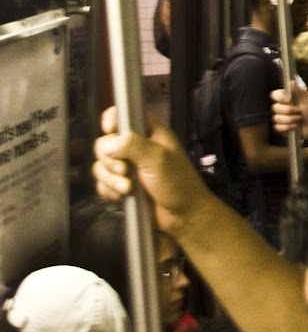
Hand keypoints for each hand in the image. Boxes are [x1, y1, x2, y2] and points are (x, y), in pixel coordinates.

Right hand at [93, 109, 204, 235]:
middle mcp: (136, 147)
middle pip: (105, 143)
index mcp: (149, 132)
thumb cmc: (177, 182)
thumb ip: (133, 145)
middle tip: (126, 171)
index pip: (124, 115)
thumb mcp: (158, 158)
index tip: (108, 130)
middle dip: (110, 159)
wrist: (182, 215)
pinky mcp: (121, 186)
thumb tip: (107, 144)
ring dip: (110, 178)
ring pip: (101, 165)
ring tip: (128, 188)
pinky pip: (102, 183)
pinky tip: (121, 196)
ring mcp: (127, 167)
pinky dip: (108, 189)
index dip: (112, 119)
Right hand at [271, 85, 307, 141]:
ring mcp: (279, 118)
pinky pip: (277, 127)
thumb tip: (291, 81)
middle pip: (274, 107)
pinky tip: (295, 127)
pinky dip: (287, 127)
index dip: (279, 98)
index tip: (288, 101)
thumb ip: (299, 92)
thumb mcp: (307, 101)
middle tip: (299, 112)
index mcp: (286, 98)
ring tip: (299, 120)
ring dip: (290, 120)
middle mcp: (281, 107)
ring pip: (276, 118)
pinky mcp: (280, 128)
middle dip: (288, 111)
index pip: (274, 94)